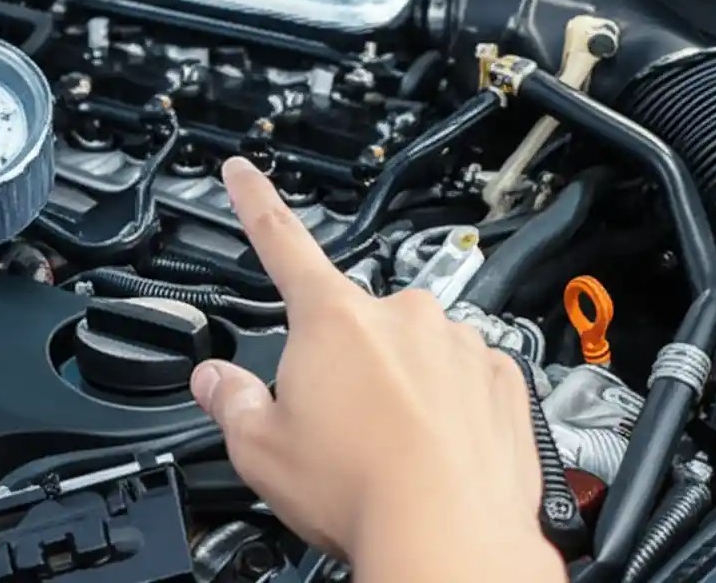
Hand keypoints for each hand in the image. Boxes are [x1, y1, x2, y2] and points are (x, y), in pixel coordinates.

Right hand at [190, 158, 563, 580]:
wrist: (452, 543)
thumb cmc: (360, 494)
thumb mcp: (260, 449)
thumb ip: (229, 398)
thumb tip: (213, 378)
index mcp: (332, 320)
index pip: (281, 241)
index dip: (254, 202)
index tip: (244, 173)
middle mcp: (400, 316)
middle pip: (352, 324)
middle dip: (341, 362)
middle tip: (336, 425)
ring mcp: (457, 344)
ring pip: (411, 352)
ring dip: (397, 386)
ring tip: (389, 449)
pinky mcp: (501, 378)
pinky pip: (461, 379)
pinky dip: (445, 408)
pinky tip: (433, 451)